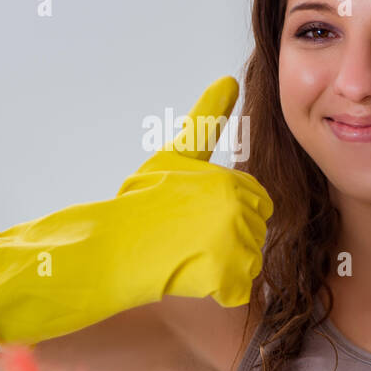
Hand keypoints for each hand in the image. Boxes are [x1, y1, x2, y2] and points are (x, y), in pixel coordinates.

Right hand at [114, 76, 272, 306]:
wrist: (112, 246)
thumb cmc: (141, 201)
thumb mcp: (176, 155)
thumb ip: (208, 119)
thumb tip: (229, 79)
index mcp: (233, 183)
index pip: (258, 203)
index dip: (229, 211)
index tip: (198, 216)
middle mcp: (238, 212)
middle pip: (255, 234)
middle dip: (229, 239)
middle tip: (190, 237)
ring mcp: (233, 247)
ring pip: (248, 264)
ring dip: (223, 265)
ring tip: (188, 255)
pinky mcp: (225, 279)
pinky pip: (237, 291)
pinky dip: (217, 290)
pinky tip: (192, 276)